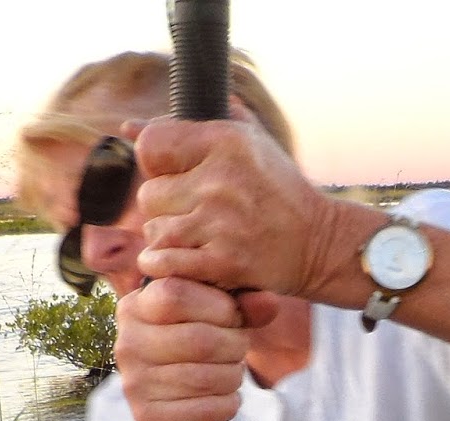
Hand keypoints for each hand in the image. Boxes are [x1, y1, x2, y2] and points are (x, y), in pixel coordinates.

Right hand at [114, 276, 255, 420]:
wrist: (176, 415)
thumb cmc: (196, 356)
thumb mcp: (214, 321)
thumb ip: (241, 307)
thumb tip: (269, 303)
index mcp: (136, 307)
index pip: (175, 294)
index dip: (217, 306)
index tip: (232, 317)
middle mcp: (127, 343)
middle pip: (197, 339)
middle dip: (234, 345)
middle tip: (239, 350)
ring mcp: (133, 382)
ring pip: (204, 377)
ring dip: (233, 377)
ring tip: (233, 375)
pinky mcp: (147, 416)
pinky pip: (204, 409)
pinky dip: (228, 405)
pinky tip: (228, 400)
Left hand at [133, 114, 341, 300]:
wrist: (321, 243)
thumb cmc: (279, 191)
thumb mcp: (250, 140)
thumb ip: (193, 124)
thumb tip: (128, 126)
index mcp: (225, 140)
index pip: (151, 146)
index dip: (156, 165)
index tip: (175, 178)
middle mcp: (220, 179)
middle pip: (148, 195)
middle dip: (165, 208)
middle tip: (191, 215)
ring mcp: (220, 223)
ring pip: (155, 232)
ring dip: (169, 240)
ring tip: (196, 239)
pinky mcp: (223, 263)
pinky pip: (166, 263)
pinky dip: (168, 267)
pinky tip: (186, 261)